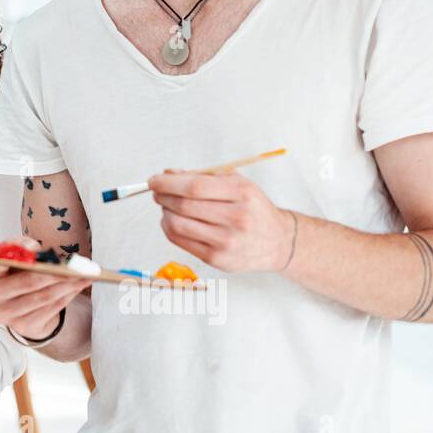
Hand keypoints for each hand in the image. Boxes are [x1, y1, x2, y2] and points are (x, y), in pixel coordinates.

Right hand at [0, 248, 89, 340]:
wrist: (17, 303)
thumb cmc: (14, 271)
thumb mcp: (13, 255)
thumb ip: (19, 246)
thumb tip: (33, 249)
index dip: (13, 257)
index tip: (34, 249)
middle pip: (26, 282)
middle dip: (54, 273)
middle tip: (76, 266)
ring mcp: (4, 315)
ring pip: (43, 297)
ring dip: (67, 284)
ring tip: (84, 274)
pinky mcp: (22, 327)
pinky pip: (51, 309)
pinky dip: (68, 295)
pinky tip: (79, 285)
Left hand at [148, 169, 295, 272]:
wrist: (278, 241)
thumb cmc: (253, 208)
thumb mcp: (237, 183)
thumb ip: (203, 176)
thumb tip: (168, 174)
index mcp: (242, 193)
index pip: (194, 187)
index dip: (168, 183)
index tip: (154, 180)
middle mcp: (237, 218)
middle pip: (184, 206)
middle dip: (162, 196)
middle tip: (157, 192)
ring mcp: (227, 242)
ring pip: (178, 225)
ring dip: (164, 212)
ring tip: (166, 206)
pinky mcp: (217, 259)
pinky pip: (180, 241)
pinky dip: (169, 228)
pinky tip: (172, 221)